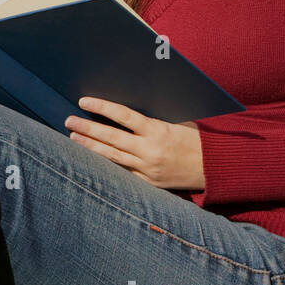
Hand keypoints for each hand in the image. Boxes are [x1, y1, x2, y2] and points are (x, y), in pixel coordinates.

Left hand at [64, 96, 205, 191]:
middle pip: (111, 138)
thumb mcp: (176, 122)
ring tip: (72, 139)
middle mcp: (149, 151)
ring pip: (111, 157)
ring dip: (89, 147)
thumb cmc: (196, 139)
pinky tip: (90, 159)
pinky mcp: (147, 183)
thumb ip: (150, 120)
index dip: (102, 107)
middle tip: (69, 121)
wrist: (215, 168)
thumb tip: (122, 112)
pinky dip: (105, 164)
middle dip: (87, 129)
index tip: (83, 101)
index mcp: (158, 130)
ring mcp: (147, 169)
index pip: (123, 116)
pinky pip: (121, 172)